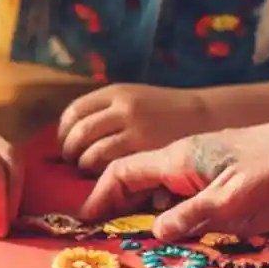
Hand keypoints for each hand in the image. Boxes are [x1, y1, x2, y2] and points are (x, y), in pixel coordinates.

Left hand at [58, 84, 211, 173]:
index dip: (63, 131)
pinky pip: (112, 166)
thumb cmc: (166, 112)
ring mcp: (135, 130)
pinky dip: (102, 174)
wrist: (205, 115)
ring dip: (85, 165)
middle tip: (72, 162)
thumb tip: (72, 135)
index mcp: (117, 92)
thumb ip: (107, 111)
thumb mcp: (135, 98)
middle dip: (70, 151)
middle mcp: (123, 107)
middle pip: (79, 133)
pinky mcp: (146, 150)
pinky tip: (106, 175)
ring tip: (88, 170)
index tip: (65, 143)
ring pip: (92, 153)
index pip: (75, 111)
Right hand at [79, 120, 268, 240]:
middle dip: (113, 206)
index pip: (124, 173)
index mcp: (180, 160)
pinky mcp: (221, 178)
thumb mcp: (237, 198)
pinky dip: (167, 212)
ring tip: (127, 237)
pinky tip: (172, 231)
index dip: (100, 197)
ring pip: (158, 189)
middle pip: (135, 181)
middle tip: (100, 236)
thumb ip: (194, 214)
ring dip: (139, 211)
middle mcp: (185, 162)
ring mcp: (203, 168)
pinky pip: (181, 195)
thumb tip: (155, 231)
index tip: (85, 222)